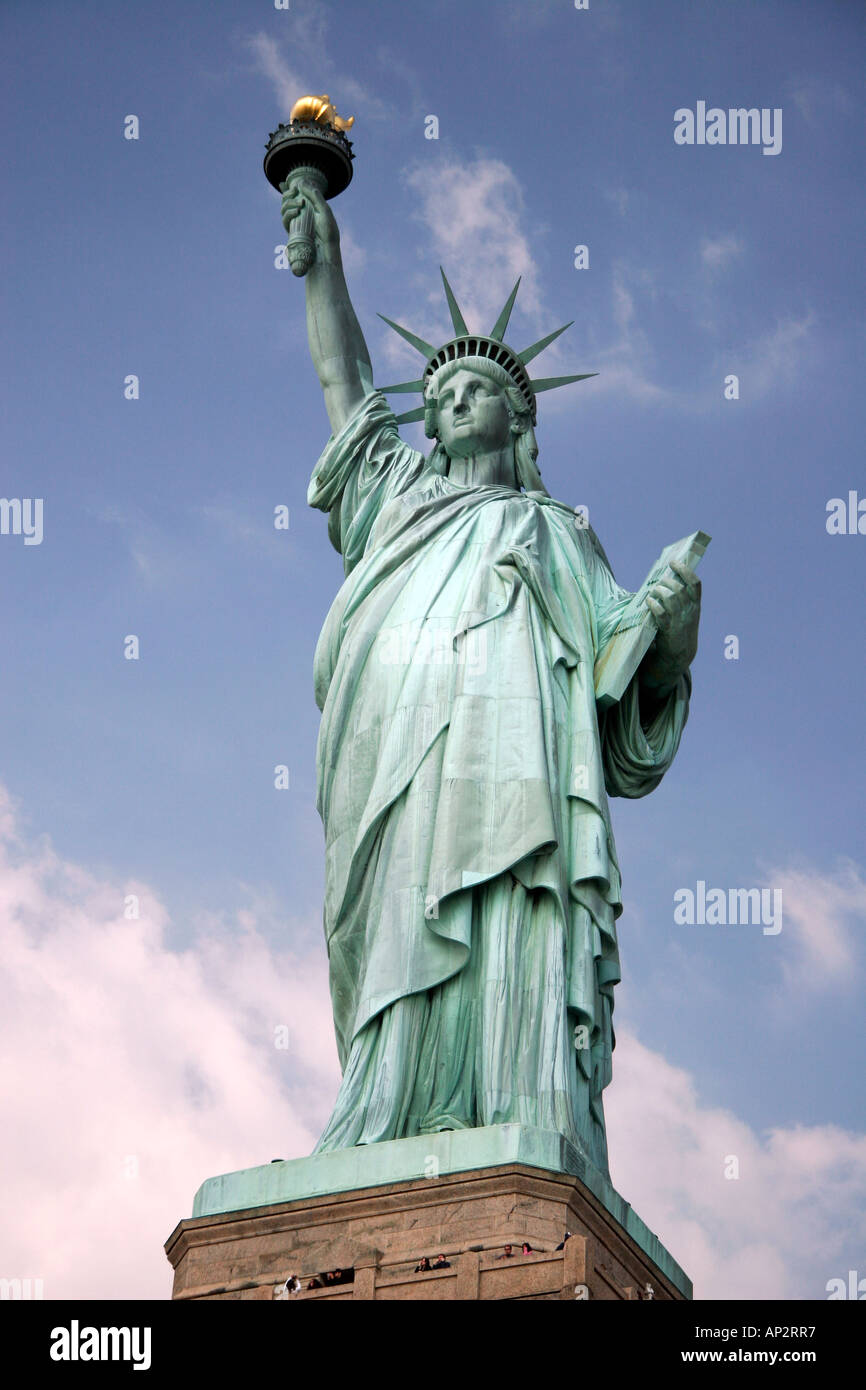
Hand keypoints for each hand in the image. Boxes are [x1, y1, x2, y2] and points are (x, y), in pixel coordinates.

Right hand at [279, 177, 340, 260]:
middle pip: (288, 199)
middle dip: (289, 193)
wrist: (325, 252)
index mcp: (311, 208)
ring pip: (284, 208)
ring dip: (289, 202)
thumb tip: (301, 183)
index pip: (298, 195)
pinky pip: (284, 219)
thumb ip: (315, 196)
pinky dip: (288, 213)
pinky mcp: (292, 232)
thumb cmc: (328, 233)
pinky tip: (296, 211)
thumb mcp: (325, 211)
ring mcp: (296, 223)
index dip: (291, 188)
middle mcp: (302, 215)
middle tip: (294, 191)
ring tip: (300, 204)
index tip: (292, 184)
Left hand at [640, 559, 700, 693]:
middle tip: (658, 582)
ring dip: (659, 591)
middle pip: (679, 588)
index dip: (685, 570)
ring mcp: (680, 621)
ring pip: (670, 597)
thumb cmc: (678, 630)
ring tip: (653, 591)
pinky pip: (661, 613)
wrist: (679, 656)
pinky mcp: (669, 629)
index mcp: (695, 606)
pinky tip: (649, 602)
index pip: (695, 583)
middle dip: (667, 581)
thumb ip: (680, 599)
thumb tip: (665, 580)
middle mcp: (690, 612)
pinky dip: (653, 604)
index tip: (674, 562)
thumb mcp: (685, 614)